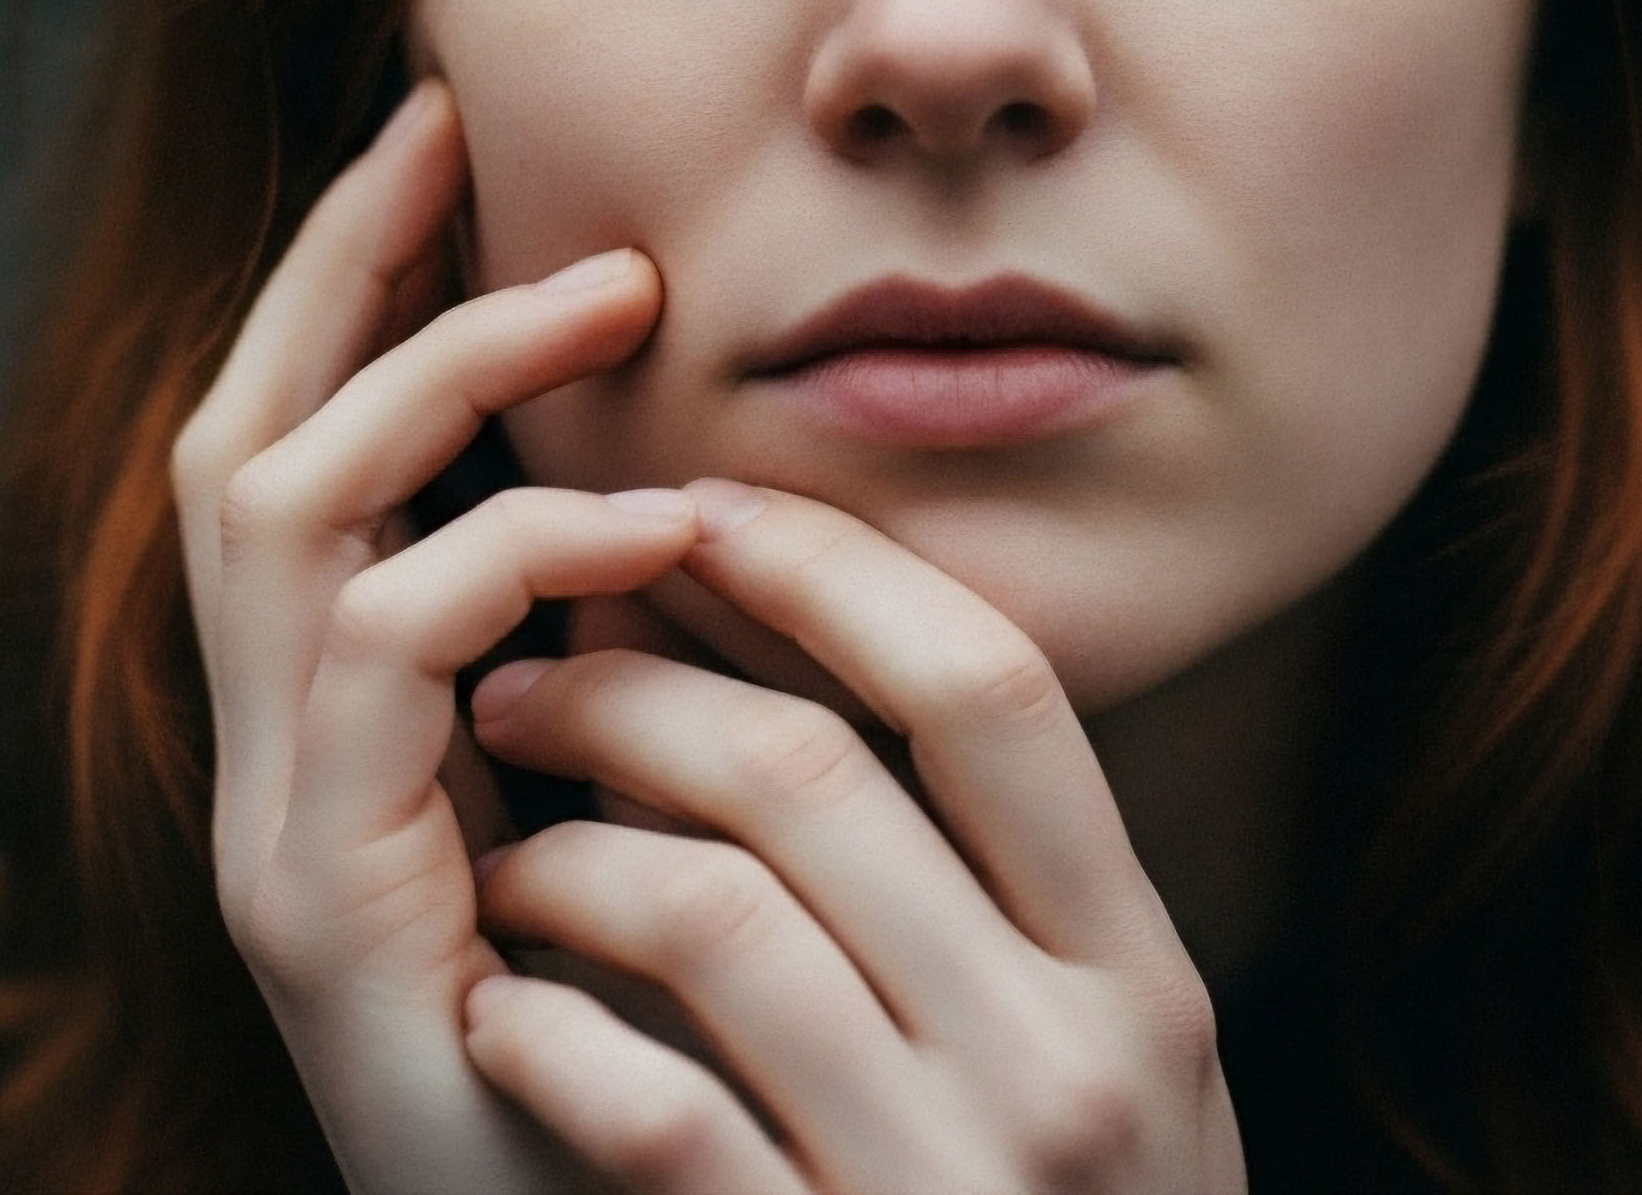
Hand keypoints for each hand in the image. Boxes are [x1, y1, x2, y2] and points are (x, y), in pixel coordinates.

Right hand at [169, 80, 693, 1193]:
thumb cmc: (671, 1074)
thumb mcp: (655, 829)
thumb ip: (636, 683)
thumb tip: (711, 497)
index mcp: (336, 750)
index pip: (295, 465)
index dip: (349, 297)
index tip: (447, 145)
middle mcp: (269, 775)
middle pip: (231, 448)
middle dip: (336, 271)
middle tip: (446, 123)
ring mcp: (275, 840)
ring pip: (273, 514)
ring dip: (438, 379)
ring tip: (605, 299)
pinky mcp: (317, 910)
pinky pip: (381, 654)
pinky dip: (511, 552)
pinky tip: (651, 526)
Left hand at [457, 481, 1245, 1194]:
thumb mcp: (1103, 1067)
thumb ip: (999, 891)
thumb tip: (798, 630)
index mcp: (1139, 978)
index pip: (993, 689)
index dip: (831, 572)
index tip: (701, 514)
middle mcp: (1067, 1064)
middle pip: (814, 777)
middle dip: (631, 694)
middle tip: (519, 680)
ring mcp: (948, 1180)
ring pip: (707, 919)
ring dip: (562, 861)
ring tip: (502, 862)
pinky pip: (650, 1114)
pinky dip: (551, 1043)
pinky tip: (507, 1025)